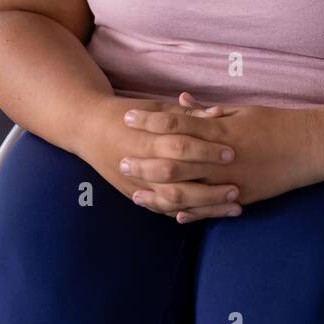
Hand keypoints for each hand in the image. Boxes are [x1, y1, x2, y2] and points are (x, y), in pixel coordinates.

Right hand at [77, 93, 239, 219]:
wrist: (88, 129)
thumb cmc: (127, 114)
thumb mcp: (156, 108)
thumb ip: (187, 114)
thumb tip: (218, 114)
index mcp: (146, 138)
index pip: (181, 147)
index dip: (207, 151)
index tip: (233, 153)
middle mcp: (140, 165)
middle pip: (178, 182)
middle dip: (209, 188)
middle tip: (236, 188)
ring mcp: (136, 184)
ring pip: (173, 203)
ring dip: (205, 207)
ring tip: (233, 206)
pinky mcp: (135, 195)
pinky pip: (164, 210)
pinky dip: (188, 215)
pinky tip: (210, 215)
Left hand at [120, 101, 323, 216]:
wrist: (313, 146)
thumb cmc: (278, 123)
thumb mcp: (242, 111)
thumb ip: (209, 110)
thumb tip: (182, 100)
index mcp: (220, 130)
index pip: (175, 123)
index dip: (149, 121)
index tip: (127, 118)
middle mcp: (221, 156)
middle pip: (174, 159)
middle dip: (145, 160)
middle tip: (120, 161)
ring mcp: (232, 179)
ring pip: (188, 190)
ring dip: (160, 192)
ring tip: (136, 194)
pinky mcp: (244, 196)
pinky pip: (212, 208)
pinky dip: (192, 213)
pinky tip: (173, 216)